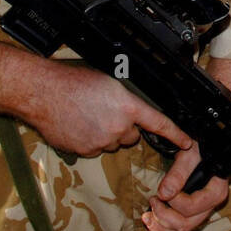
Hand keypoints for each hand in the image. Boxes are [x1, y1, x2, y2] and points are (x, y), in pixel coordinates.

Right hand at [26, 62, 192, 158]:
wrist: (44, 93)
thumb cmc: (72, 82)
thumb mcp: (109, 80)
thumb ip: (126, 97)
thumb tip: (134, 105)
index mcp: (127, 106)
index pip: (159, 123)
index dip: (176, 134)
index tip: (187, 142)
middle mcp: (118, 126)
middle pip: (132, 135)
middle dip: (125, 127)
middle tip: (107, 112)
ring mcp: (101, 140)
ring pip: (113, 142)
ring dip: (107, 133)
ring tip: (89, 115)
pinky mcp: (85, 150)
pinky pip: (95, 148)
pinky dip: (91, 140)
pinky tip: (79, 124)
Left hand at [143, 141, 228, 230]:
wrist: (203, 150)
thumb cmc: (200, 148)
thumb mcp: (190, 155)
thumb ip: (178, 173)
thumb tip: (164, 194)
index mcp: (215, 192)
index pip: (192, 207)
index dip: (173, 202)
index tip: (161, 192)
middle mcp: (210, 206)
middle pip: (187, 224)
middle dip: (164, 218)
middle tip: (152, 202)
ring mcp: (202, 212)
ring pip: (182, 230)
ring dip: (161, 228)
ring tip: (146, 218)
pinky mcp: (193, 213)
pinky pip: (179, 229)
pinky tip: (151, 230)